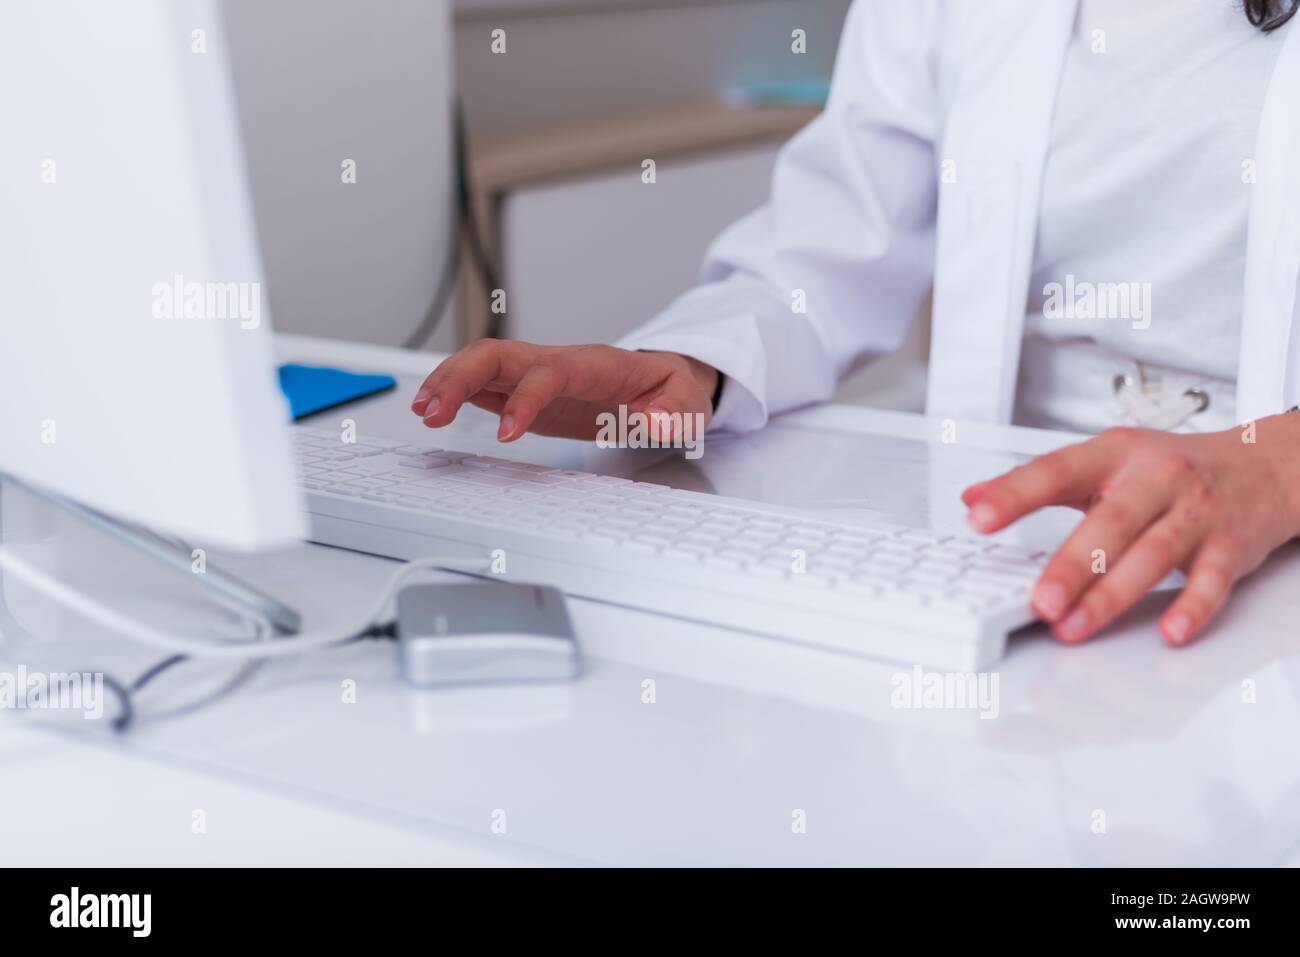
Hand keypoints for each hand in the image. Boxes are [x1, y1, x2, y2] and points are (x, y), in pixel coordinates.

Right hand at [410, 339, 717, 441]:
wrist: (664, 381)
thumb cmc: (672, 390)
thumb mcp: (688, 405)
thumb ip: (675, 413)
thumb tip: (655, 422)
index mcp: (594, 364)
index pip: (550, 372)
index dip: (525, 399)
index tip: (507, 435)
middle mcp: (558, 362)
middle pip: (499, 354)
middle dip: (460, 377)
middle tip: (432, 413)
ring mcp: (537, 374)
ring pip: (483, 363)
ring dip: (447, 382)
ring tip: (422, 412)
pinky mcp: (526, 390)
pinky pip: (485, 383)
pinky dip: (455, 393)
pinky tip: (433, 411)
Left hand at [961, 418, 1299, 645]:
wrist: (1263, 464)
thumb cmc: (1169, 469)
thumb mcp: (1103, 462)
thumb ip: (1039, 483)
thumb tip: (972, 497)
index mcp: (1114, 455)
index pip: (1057, 471)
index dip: (1016, 493)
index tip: (978, 516)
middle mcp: (1156, 479)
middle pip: (1109, 523)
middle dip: (1071, 565)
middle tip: (1038, 602)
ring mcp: (1196, 512)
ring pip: (1153, 555)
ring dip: (1112, 596)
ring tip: (1073, 627)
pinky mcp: (1231, 545)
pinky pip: (1213, 580)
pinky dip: (1193, 607)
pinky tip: (1170, 631)